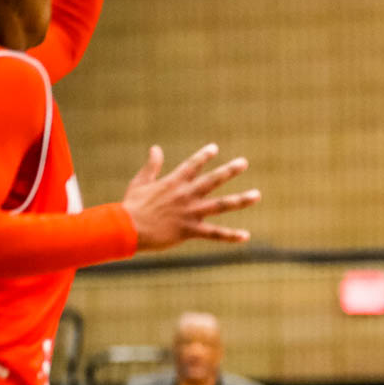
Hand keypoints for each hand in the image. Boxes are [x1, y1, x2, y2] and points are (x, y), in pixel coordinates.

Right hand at [123, 143, 260, 251]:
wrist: (126, 228)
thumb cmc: (132, 206)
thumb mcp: (140, 182)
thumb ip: (151, 166)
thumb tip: (155, 148)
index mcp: (173, 183)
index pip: (192, 165)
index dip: (204, 156)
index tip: (215, 148)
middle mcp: (185, 195)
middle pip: (212, 180)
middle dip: (229, 170)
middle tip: (244, 162)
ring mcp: (190, 212)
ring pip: (220, 205)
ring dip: (240, 200)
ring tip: (257, 195)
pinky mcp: (190, 230)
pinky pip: (214, 233)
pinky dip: (230, 236)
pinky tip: (245, 236)